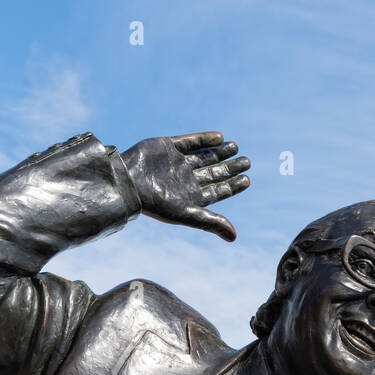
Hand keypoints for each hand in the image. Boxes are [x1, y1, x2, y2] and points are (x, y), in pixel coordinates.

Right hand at [120, 132, 250, 241]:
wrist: (128, 181)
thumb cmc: (156, 203)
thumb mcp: (187, 214)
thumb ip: (211, 223)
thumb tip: (234, 237)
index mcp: (190, 196)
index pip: (217, 191)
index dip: (232, 186)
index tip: (246, 179)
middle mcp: (185, 179)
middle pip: (213, 172)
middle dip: (230, 167)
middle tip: (246, 161)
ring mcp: (177, 162)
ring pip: (204, 156)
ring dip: (220, 152)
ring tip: (236, 147)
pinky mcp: (168, 146)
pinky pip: (190, 141)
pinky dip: (205, 139)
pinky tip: (220, 137)